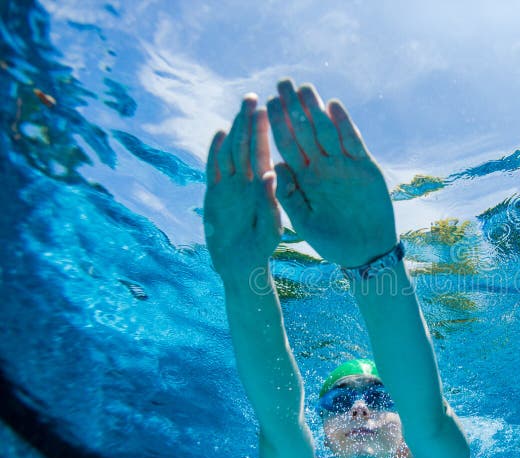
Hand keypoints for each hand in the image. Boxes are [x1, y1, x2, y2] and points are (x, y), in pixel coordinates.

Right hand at [204, 95, 281, 286]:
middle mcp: (247, 182)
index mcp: (263, 187)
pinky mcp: (214, 194)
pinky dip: (216, 152)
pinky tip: (220, 135)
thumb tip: (271, 174)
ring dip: (235, 131)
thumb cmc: (261, 247)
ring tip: (239, 110)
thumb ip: (269, 202)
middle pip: (246, 147)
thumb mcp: (270, 228)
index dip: (265, 132)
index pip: (264, 153)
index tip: (270, 109)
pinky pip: (215, 169)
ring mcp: (230, 186)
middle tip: (252, 98)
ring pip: (232, 153)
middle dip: (249, 123)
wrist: (240, 264)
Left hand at [266, 79, 396, 267]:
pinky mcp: (365, 166)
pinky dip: (344, 124)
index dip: (277, 124)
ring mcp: (344, 164)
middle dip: (293, 107)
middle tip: (282, 83)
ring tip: (304, 88)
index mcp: (304, 177)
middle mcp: (322, 166)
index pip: (287, 144)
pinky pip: (352, 141)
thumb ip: (289, 195)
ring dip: (316, 109)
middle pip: (305, 131)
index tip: (265, 103)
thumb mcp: (305, 221)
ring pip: (327, 130)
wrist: (366, 251)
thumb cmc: (332, 240)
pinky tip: (333, 106)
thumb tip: (272, 166)